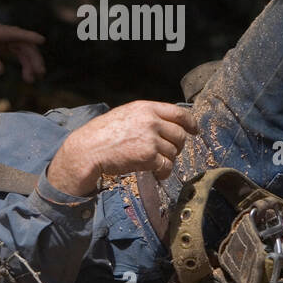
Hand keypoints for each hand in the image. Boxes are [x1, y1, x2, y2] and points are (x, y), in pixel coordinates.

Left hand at [0, 20, 45, 88]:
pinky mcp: (0, 45)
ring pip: (21, 47)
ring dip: (30, 62)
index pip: (10, 32)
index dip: (26, 36)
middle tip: (39, 73)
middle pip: (20, 41)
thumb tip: (1, 68)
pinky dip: (24, 63)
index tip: (41, 40)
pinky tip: (28, 75)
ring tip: (33, 79)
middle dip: (32, 56)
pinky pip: (17, 52)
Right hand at [46, 101, 198, 196]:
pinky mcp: (149, 157)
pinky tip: (157, 174)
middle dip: (178, 145)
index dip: (190, 123)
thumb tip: (164, 124)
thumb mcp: (125, 114)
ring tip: (156, 163)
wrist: (89, 149)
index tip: (194, 130)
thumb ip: (146, 116)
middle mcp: (151, 121)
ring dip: (168, 160)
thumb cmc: (103, 133)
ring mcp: (151, 139)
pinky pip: (167, 166)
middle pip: (180, 134)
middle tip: (169, 152)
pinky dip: (164, 172)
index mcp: (146, 108)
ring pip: (173, 152)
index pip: (179, 113)